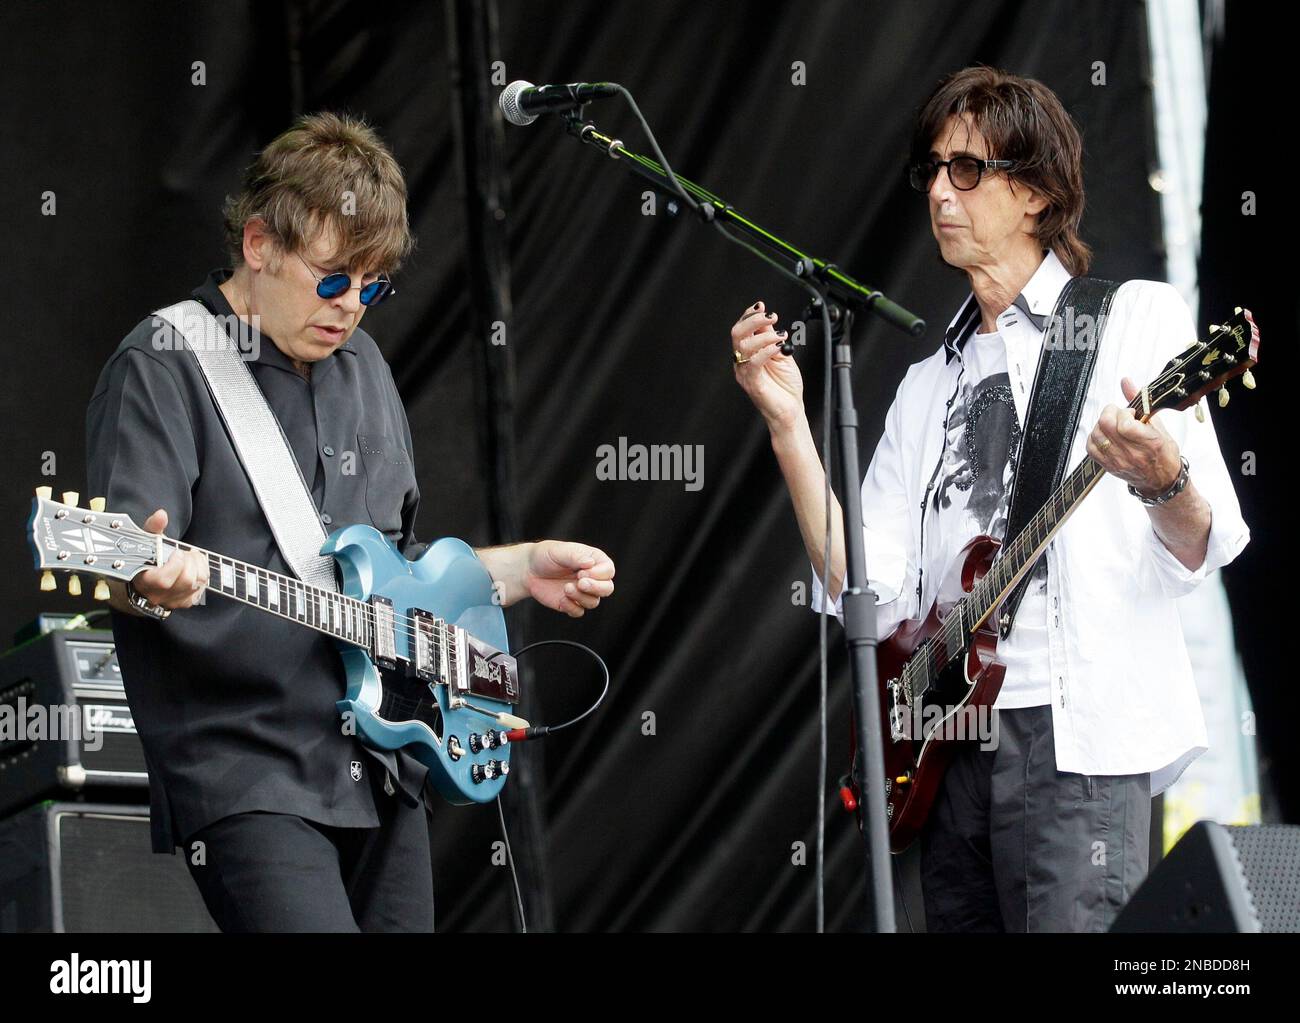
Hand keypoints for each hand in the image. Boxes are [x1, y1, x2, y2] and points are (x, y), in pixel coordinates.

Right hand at [131, 508, 208, 608]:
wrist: (144, 580)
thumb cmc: (146, 557)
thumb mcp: (146, 540)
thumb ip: (153, 527)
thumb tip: (161, 514)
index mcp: (144, 581)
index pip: (163, 580)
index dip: (175, 565)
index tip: (176, 552)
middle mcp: (157, 595)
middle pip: (187, 580)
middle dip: (191, 561)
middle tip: (184, 553)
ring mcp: (172, 601)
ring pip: (198, 583)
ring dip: (199, 565)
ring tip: (189, 557)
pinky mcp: (184, 602)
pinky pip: (202, 588)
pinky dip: (202, 574)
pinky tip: (193, 567)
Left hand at [521, 541, 614, 617]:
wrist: (527, 570)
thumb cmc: (545, 555)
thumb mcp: (560, 551)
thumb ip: (575, 556)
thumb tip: (590, 563)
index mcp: (594, 561)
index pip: (608, 570)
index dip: (599, 574)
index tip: (581, 571)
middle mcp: (591, 578)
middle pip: (607, 588)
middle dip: (596, 588)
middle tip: (580, 582)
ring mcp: (582, 592)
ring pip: (594, 602)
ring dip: (581, 597)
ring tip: (566, 588)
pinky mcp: (571, 603)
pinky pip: (579, 611)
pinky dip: (572, 607)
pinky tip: (562, 599)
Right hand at [730, 300, 804, 431]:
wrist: (790, 410)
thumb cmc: (786, 386)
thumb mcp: (781, 354)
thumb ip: (772, 338)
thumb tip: (769, 319)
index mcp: (748, 354)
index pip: (741, 329)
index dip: (749, 315)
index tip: (762, 306)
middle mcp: (743, 362)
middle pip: (737, 333)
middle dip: (753, 320)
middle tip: (770, 317)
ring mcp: (745, 373)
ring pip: (744, 346)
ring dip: (765, 336)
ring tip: (781, 336)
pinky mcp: (752, 383)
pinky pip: (754, 362)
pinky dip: (767, 350)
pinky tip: (779, 347)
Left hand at [1086, 377, 1182, 495]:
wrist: (1160, 480)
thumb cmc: (1163, 453)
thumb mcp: (1159, 426)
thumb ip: (1141, 402)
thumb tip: (1126, 382)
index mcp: (1150, 442)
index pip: (1125, 424)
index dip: (1124, 413)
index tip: (1131, 412)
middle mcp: (1132, 453)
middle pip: (1105, 426)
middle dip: (1110, 413)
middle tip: (1119, 414)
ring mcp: (1118, 461)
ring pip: (1096, 435)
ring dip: (1102, 424)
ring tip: (1114, 425)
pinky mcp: (1107, 466)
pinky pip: (1090, 447)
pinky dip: (1095, 437)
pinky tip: (1106, 435)